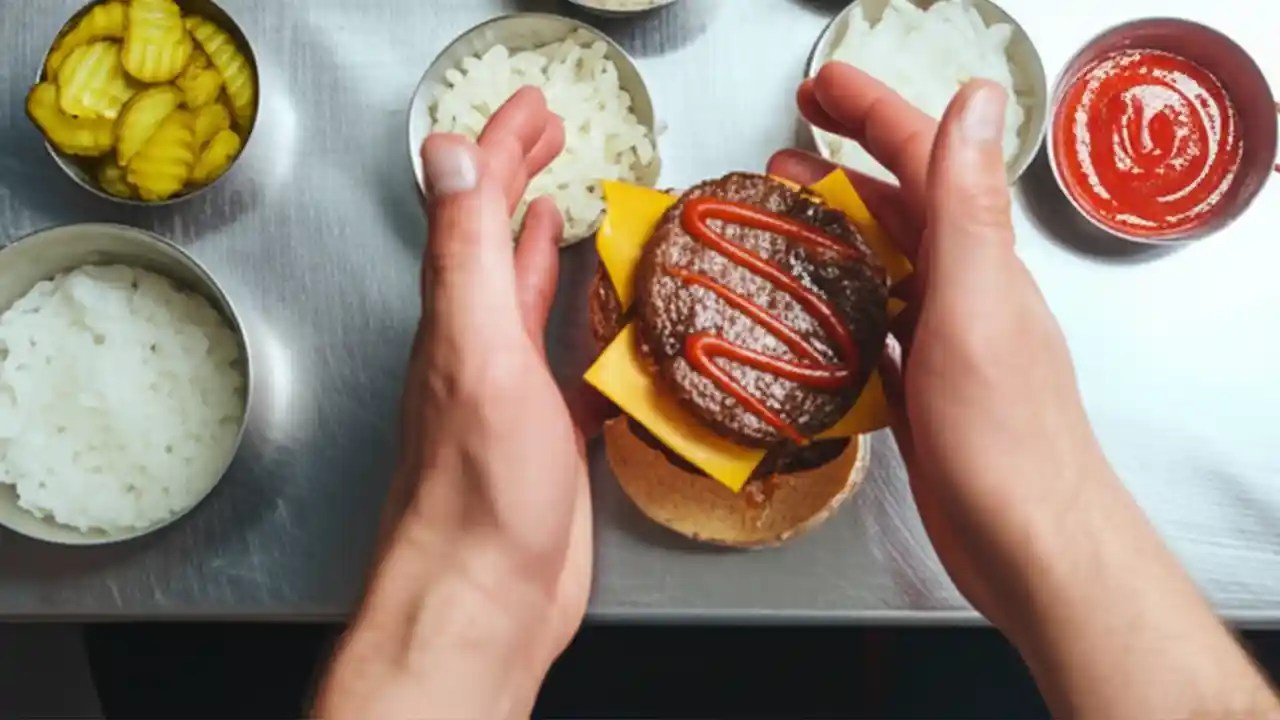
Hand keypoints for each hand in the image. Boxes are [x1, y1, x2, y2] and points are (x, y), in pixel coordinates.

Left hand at [317, 88, 591, 718]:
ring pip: (524, 299)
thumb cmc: (480, 496)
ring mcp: (509, 392)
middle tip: (546, 137)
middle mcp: (476, 347)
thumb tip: (448, 153)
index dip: (502, 149)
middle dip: (517, 181)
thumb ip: (466, 252)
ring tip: (558, 206)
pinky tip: (588, 318)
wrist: (483, 604)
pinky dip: (571, 323)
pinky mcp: (542, 436)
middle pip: (496, 242)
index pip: (476, 207)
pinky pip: (557, 358)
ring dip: (539, 246)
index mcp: (459, 318)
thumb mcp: (475, 352)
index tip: (533, 109)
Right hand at [773, 62, 1093, 631]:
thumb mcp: (977, 306)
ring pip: (886, 269)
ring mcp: (946, 345)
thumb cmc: (1004, 438)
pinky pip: (877, 333)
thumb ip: (967, 205)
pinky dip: (844, 310)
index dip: (873, 113)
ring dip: (839, 235)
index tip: (818, 88)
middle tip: (782, 150)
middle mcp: (966, 293)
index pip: (926, 159)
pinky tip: (815, 315)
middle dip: (846, 167)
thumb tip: (975, 99)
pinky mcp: (924, 394)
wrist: (1029, 545)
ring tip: (785, 221)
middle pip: (903, 210)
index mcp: (980, 261)